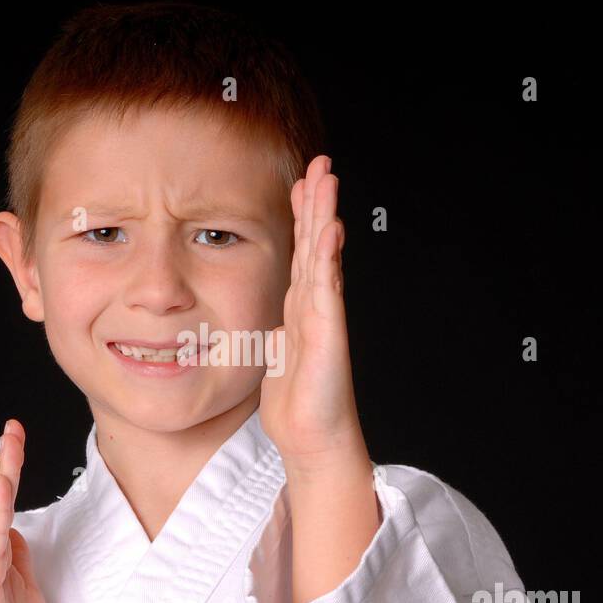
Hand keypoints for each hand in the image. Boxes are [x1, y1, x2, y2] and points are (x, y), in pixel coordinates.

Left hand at [260, 154, 366, 466]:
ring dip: (324, 214)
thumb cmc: (298, 405)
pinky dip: (327, 256)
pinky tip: (329, 230)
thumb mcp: (277, 356)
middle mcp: (315, 306)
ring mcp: (324, 316)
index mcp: (300, 309)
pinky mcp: (328, 332)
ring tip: (327, 178)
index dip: (301, 217)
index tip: (300, 184)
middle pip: (316, 243)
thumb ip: (277, 332)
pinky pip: (326, 285)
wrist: (313, 438)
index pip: (301, 252)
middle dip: (317, 202)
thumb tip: (273, 321)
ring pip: (324, 254)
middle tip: (321, 163)